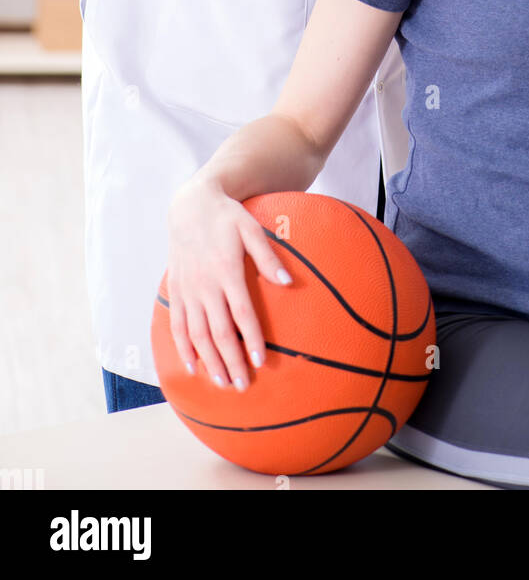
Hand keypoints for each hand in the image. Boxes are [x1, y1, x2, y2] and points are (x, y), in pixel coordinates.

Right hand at [166, 177, 292, 391]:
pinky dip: (183, 348)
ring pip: (197, 334)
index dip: (252, 339)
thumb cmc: (227, 217)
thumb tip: (288, 281)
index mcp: (227, 271)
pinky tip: (193, 366)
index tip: (261, 362)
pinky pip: (177, 325)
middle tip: (244, 386)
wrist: (190, 205)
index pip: (242, 313)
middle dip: (232, 361)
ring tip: (223, 383)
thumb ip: (267, 256)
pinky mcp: (175, 291)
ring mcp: (188, 290)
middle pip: (219, 331)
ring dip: (210, 361)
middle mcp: (205, 285)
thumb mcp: (251, 228)